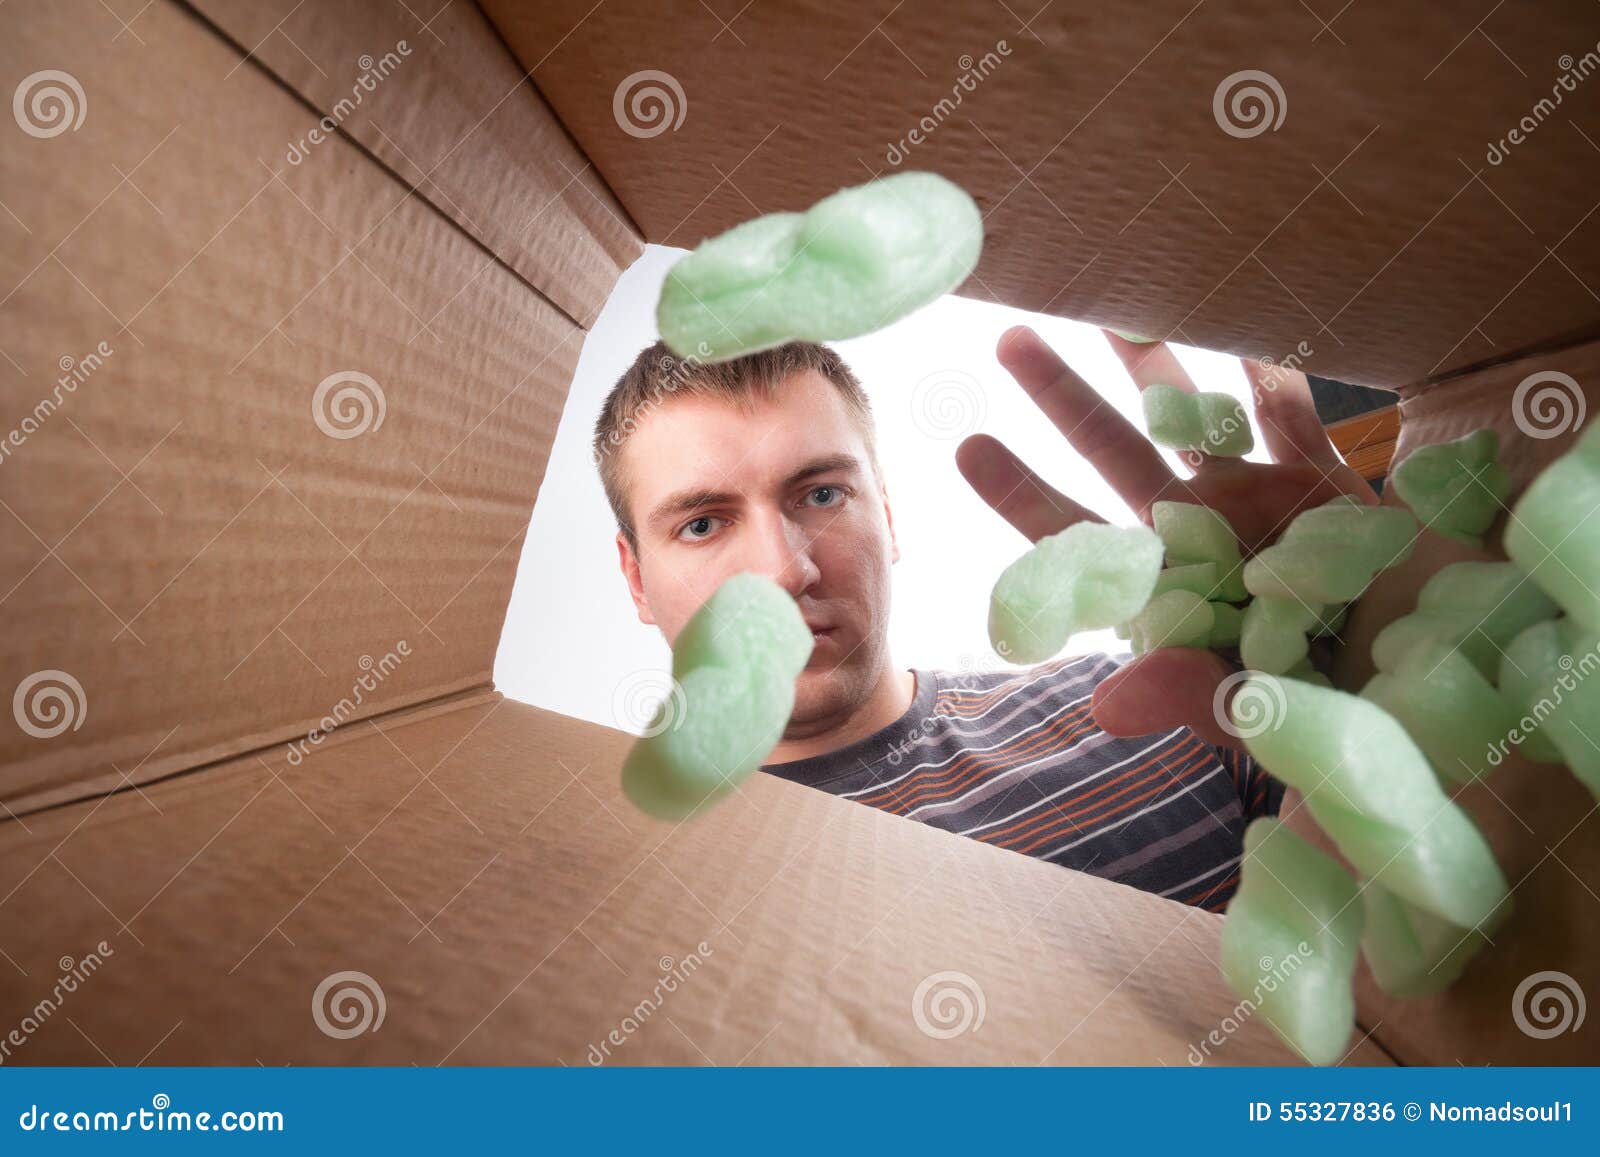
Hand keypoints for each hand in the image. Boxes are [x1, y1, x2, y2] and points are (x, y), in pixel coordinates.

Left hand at [956, 325, 1375, 748]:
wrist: (1452, 695)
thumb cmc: (1345, 723)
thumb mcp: (1263, 715)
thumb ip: (1186, 696)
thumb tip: (1103, 706)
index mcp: (1169, 594)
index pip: (1077, 540)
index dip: (1022, 495)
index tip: (967, 445)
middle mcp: (1202, 539)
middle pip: (1114, 458)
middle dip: (1064, 401)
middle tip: (1011, 339)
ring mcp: (1261, 507)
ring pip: (1192, 422)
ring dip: (1151, 370)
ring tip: (1109, 308)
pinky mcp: (1330, 489)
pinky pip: (1290, 420)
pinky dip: (1268, 380)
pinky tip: (1241, 329)